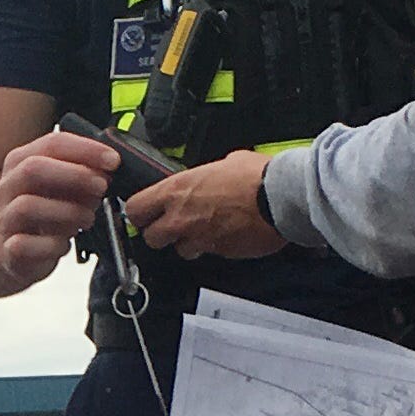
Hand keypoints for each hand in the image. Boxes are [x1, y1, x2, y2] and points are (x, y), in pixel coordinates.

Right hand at [0, 132, 115, 282]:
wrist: (18, 252)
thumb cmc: (47, 214)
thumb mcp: (64, 186)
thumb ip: (83, 173)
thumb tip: (109, 168)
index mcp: (22, 162)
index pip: (52, 143)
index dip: (86, 150)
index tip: (112, 160)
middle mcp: (9, 187)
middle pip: (33, 169)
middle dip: (75, 175)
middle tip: (102, 186)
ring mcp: (5, 219)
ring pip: (27, 206)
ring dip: (67, 211)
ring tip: (88, 218)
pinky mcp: (8, 250)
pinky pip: (23, 245)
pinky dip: (51, 245)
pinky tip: (65, 244)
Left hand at [127, 150, 284, 258]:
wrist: (280, 198)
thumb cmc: (256, 177)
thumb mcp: (226, 162)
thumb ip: (208, 174)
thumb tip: (212, 173)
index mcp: (177, 190)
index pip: (135, 209)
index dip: (140, 213)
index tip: (146, 212)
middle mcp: (181, 217)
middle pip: (150, 238)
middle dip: (160, 233)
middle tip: (174, 225)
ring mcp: (199, 238)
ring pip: (180, 251)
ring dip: (189, 243)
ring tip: (206, 229)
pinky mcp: (218, 253)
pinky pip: (208, 253)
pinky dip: (214, 246)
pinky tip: (228, 233)